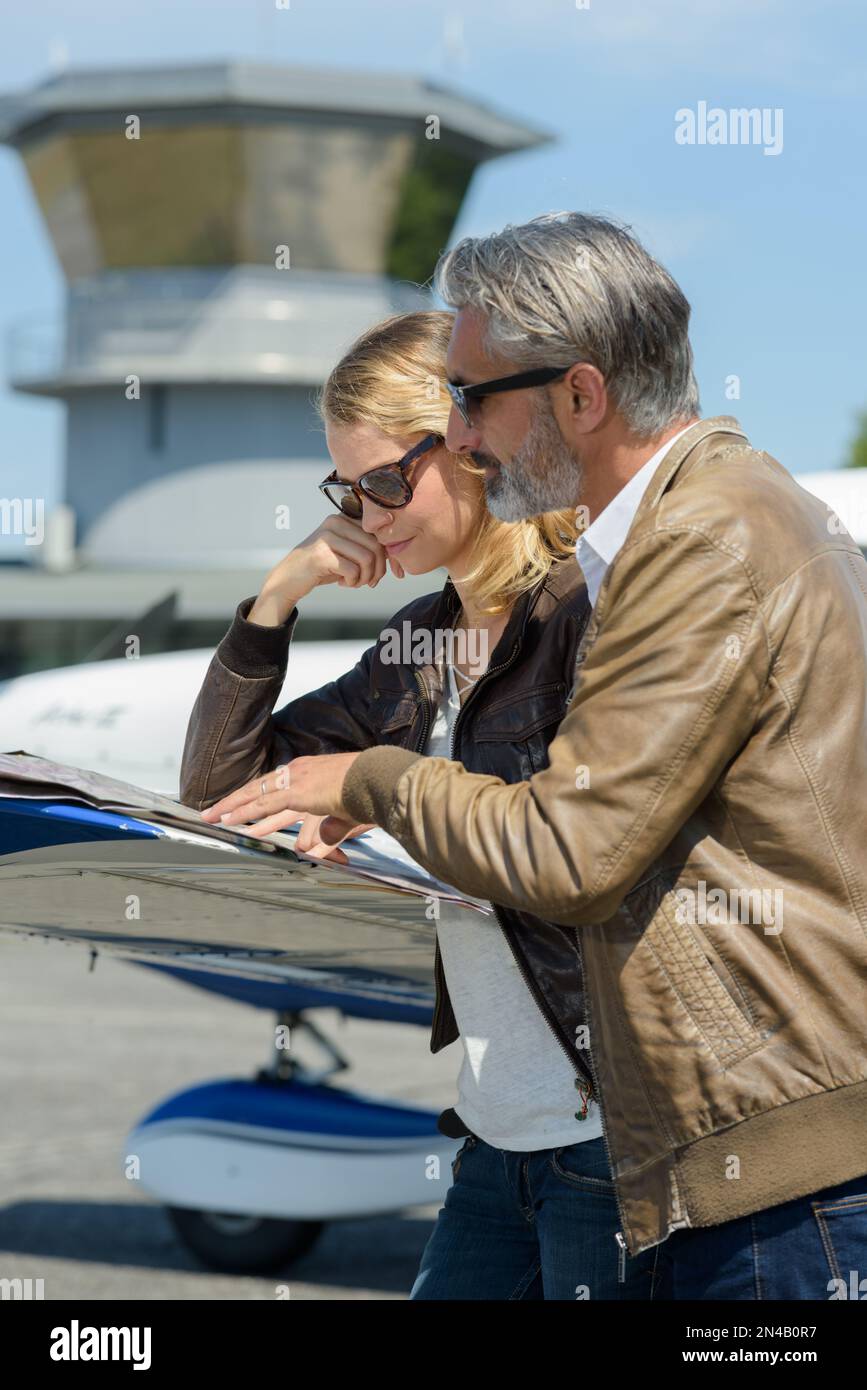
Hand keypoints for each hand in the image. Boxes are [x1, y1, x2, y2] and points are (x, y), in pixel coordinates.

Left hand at [199, 752, 363, 833]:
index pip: (277, 783)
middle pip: (261, 787)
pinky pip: (264, 804)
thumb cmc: (369, 793)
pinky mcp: (297, 792)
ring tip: (214, 817)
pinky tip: (229, 819)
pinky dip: (245, 812)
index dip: (258, 794)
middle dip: (237, 801)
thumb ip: (329, 828)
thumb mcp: (345, 812)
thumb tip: (314, 846)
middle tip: (216, 811)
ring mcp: (297, 780)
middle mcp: (300, 772)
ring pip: (256, 794)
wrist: (377, 779)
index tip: (243, 803)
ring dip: (234, 807)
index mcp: (311, 771)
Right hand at [250, 515, 398, 624]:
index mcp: (344, 518)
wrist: (288, 579)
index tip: (384, 574)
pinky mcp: (321, 554)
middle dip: (377, 570)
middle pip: (376, 546)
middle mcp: (335, 522)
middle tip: (368, 582)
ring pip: (367, 558)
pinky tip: (343, 584)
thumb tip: (396, 556)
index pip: (378, 534)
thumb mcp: (347, 553)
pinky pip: (353, 570)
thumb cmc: (322, 568)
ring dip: (366, 577)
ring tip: (355, 583)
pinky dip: (353, 582)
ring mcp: (327, 537)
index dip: (388, 557)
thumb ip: (368, 548)